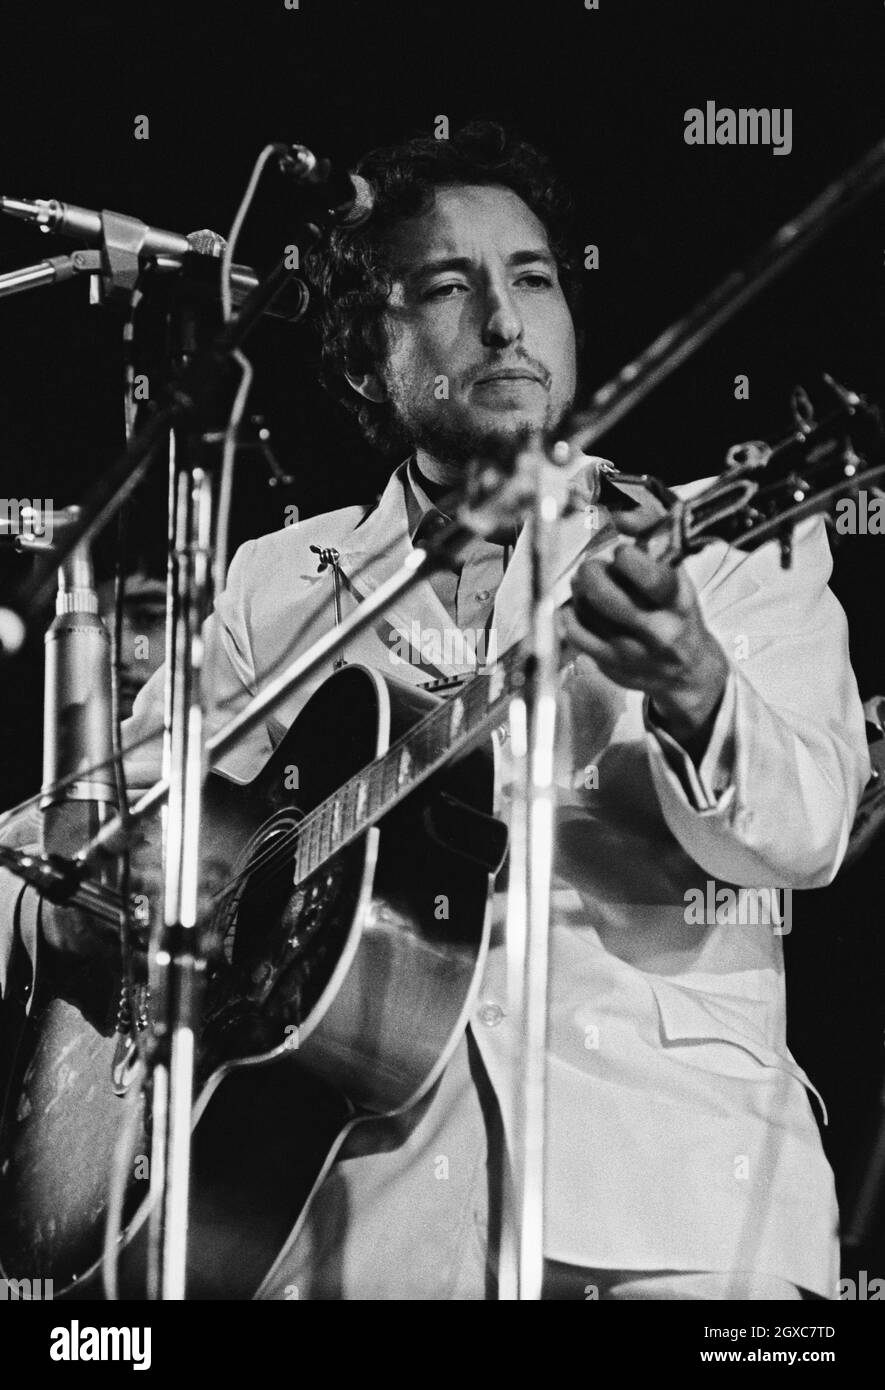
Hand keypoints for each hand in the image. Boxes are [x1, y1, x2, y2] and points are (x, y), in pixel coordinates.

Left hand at [562, 505, 729, 753]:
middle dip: (591, 572)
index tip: (623, 555)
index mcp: (676, 599)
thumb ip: (653, 535)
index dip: (624, 557)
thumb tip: (620, 515)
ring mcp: (632, 650)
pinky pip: (575, 632)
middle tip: (595, 569)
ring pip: (585, 610)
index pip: (644, 573)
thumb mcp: (677, 573)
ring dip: (580, 592)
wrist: (688, 671)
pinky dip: (571, 614)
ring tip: (590, 589)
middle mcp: (657, 628)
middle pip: (603, 593)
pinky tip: (581, 610)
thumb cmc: (676, 612)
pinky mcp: (610, 665)